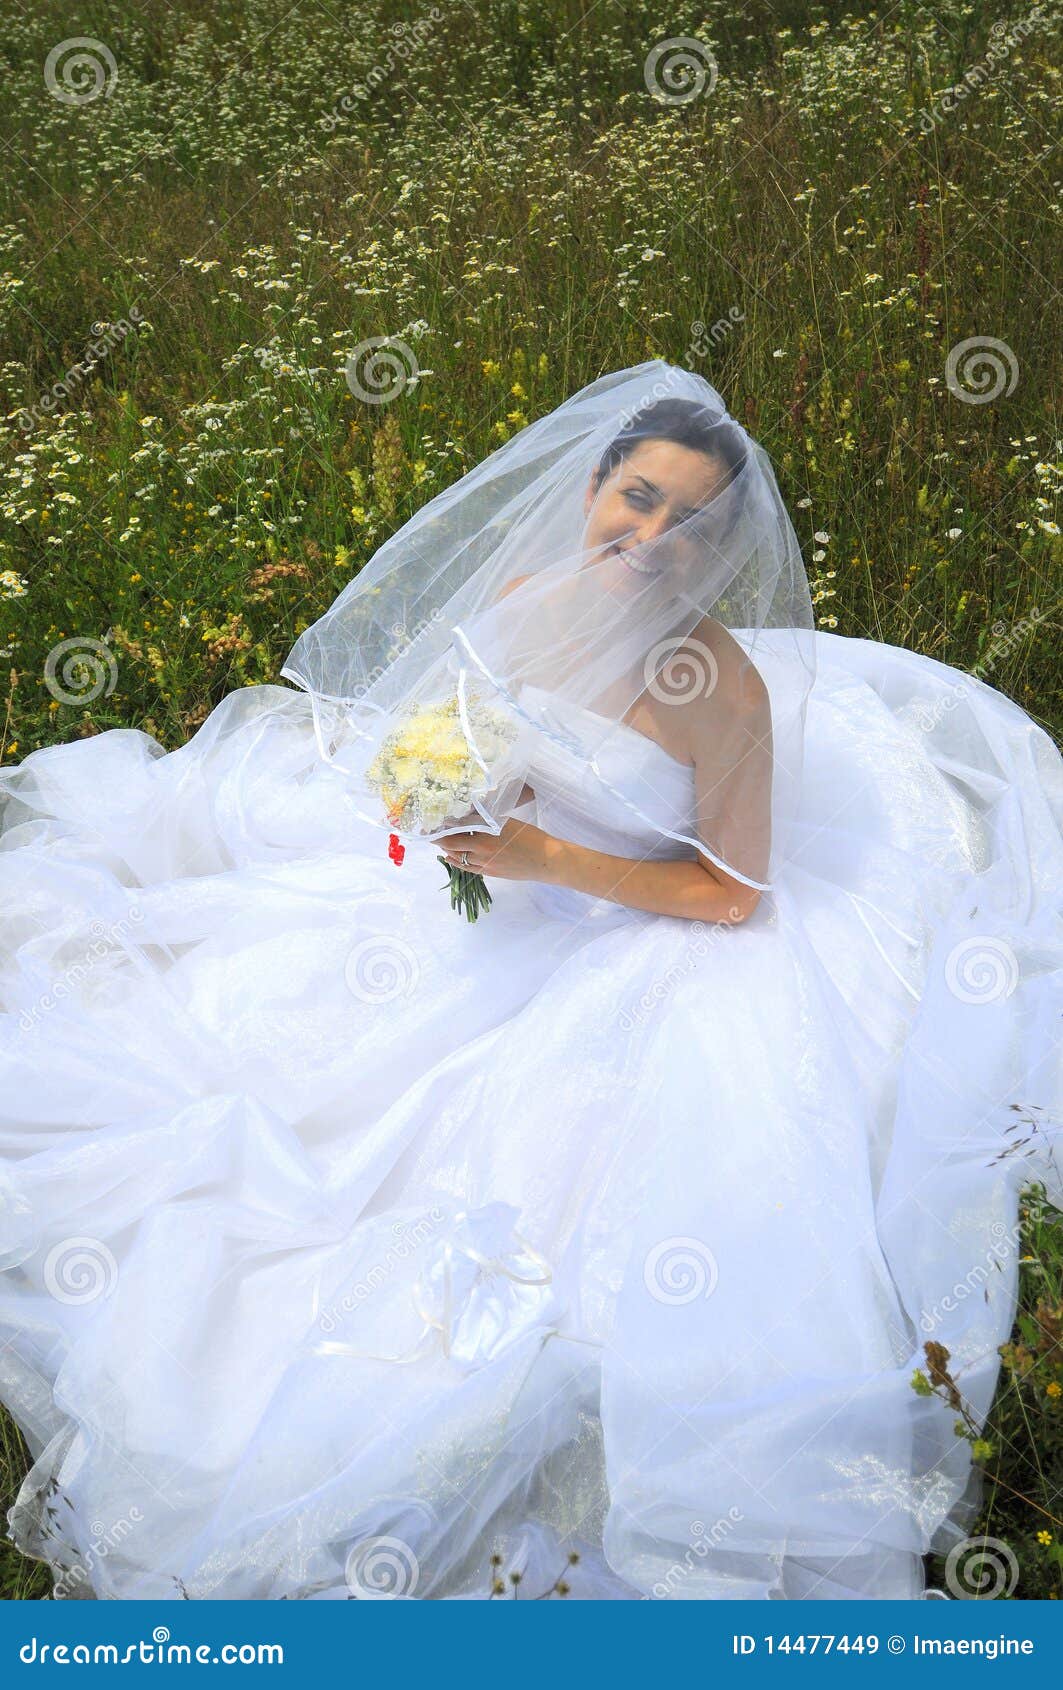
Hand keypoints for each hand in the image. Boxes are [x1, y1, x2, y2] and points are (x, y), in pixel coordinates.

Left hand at [437, 816, 560, 882]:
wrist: (546, 861)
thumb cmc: (531, 837)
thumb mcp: (508, 822)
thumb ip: (487, 820)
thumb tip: (469, 816)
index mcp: (487, 831)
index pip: (458, 825)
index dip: (443, 823)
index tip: (433, 819)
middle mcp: (482, 847)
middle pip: (451, 842)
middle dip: (439, 837)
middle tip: (430, 831)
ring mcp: (484, 862)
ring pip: (456, 856)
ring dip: (446, 849)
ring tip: (439, 841)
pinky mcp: (489, 873)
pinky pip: (466, 867)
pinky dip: (455, 860)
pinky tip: (450, 856)